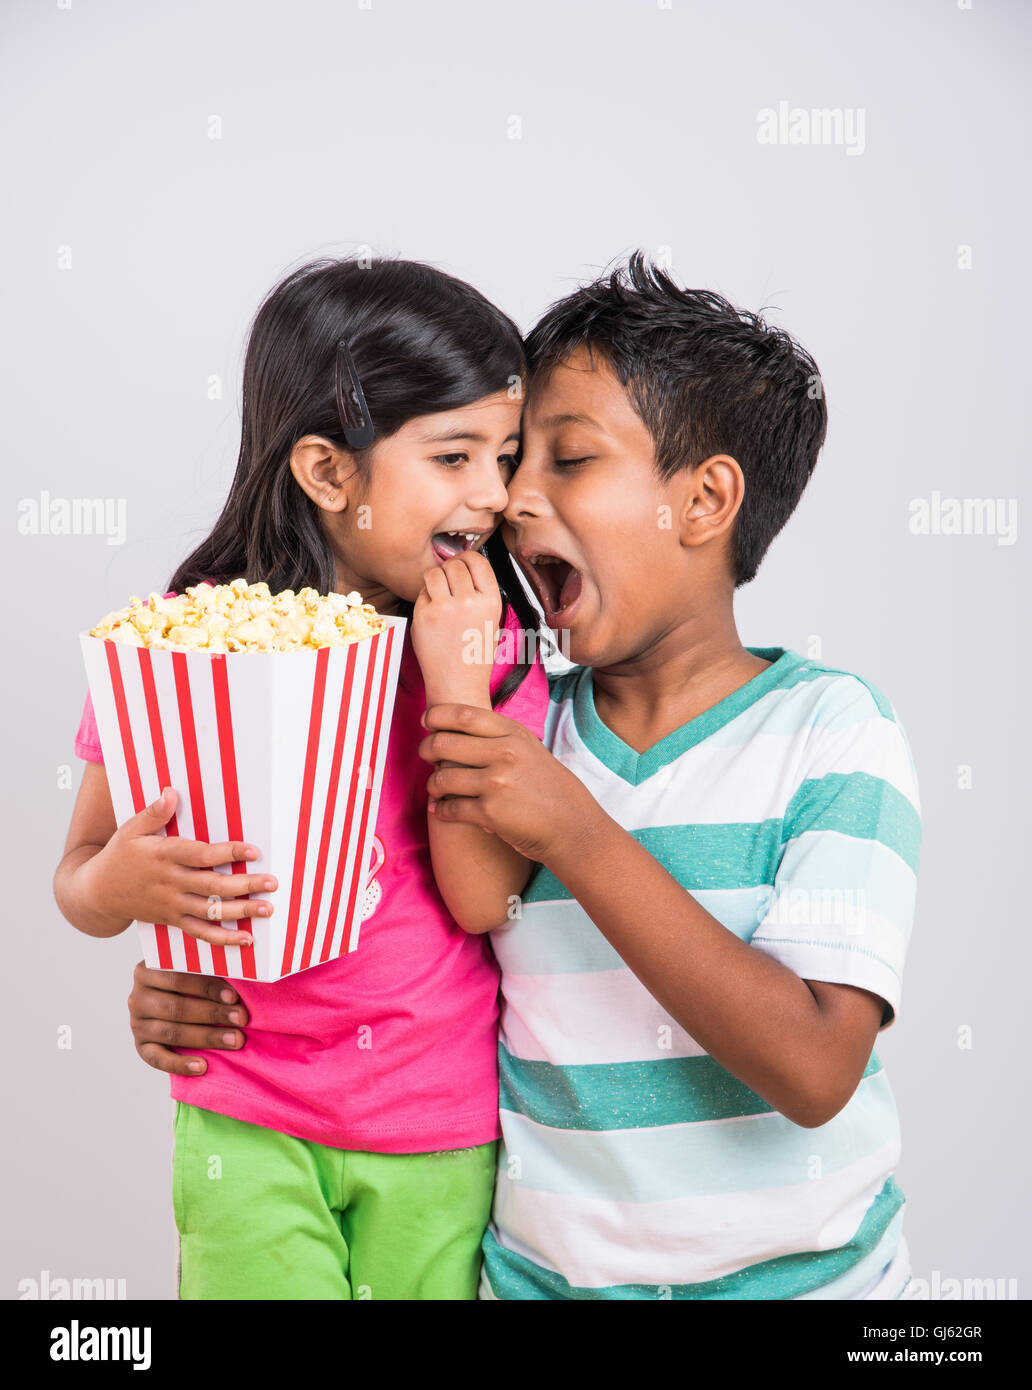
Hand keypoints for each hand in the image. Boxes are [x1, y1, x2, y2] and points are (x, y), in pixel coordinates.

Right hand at [81, 788, 276, 948]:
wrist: (96, 893)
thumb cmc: (119, 855)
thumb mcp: (130, 829)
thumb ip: (154, 813)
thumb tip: (171, 792)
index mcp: (164, 856)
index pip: (201, 855)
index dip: (228, 853)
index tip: (253, 850)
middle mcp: (171, 882)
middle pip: (212, 886)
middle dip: (244, 885)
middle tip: (272, 883)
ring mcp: (172, 905)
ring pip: (210, 911)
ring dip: (240, 912)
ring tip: (267, 909)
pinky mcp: (172, 920)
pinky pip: (200, 933)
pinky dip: (223, 939)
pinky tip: (247, 939)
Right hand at [128, 961, 248, 1074]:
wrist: (171, 1001)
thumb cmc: (190, 982)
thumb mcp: (192, 969)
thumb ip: (207, 966)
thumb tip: (243, 965)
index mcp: (147, 970)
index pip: (178, 979)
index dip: (208, 988)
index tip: (235, 996)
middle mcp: (137, 997)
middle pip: (177, 1008)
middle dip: (213, 1014)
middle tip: (242, 1018)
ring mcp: (137, 1024)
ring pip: (172, 1033)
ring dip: (207, 1038)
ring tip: (236, 1040)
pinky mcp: (141, 1046)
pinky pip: (158, 1059)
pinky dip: (180, 1064)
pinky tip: (203, 1066)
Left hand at [411, 551, 500, 704]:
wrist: (458, 685)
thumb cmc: (475, 654)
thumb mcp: (491, 620)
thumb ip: (479, 593)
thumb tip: (462, 565)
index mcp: (491, 601)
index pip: (477, 560)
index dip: (466, 558)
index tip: (461, 565)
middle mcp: (469, 601)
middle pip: (454, 564)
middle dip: (449, 570)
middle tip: (448, 584)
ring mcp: (445, 608)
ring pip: (434, 573)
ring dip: (434, 579)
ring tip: (438, 595)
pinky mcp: (424, 616)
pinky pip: (421, 593)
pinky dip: (424, 599)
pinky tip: (432, 615)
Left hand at [417, 703, 600, 860]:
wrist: (573, 828)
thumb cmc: (551, 790)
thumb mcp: (531, 751)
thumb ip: (500, 739)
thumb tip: (458, 733)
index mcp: (514, 735)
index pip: (464, 715)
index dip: (437, 715)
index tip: (426, 721)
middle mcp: (504, 754)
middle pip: (444, 743)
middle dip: (426, 749)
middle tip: (425, 754)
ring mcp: (496, 783)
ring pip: (442, 778)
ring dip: (433, 785)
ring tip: (436, 788)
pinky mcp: (490, 813)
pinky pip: (450, 808)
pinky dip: (441, 811)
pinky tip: (441, 810)